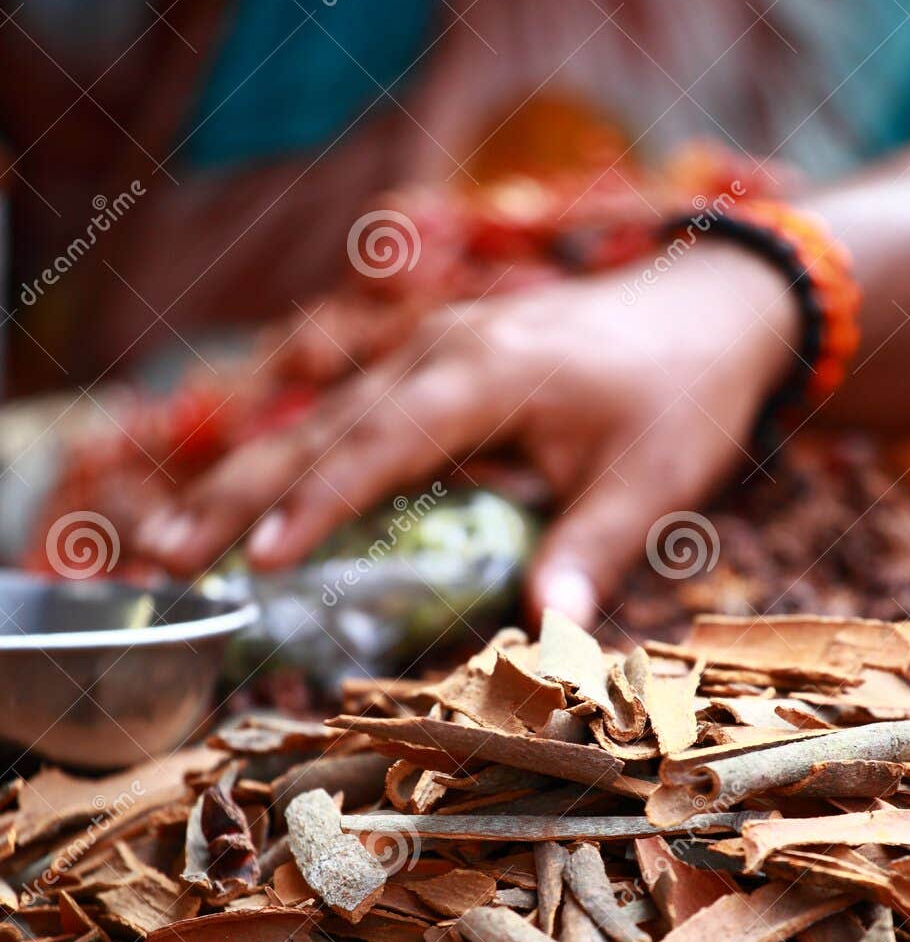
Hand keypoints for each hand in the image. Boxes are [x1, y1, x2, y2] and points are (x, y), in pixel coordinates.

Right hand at [140, 245, 799, 627]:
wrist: (709, 306)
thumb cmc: (681, 393)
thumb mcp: (654, 478)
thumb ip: (594, 550)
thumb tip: (550, 635)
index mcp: (486, 373)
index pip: (382, 444)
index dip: (319, 504)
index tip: (261, 561)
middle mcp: (440, 352)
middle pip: (322, 428)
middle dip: (239, 495)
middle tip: (167, 559)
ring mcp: (431, 352)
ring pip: (319, 418)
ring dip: (247, 479)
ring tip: (173, 542)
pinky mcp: (433, 365)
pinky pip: (348, 413)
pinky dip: (295, 461)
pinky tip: (248, 504)